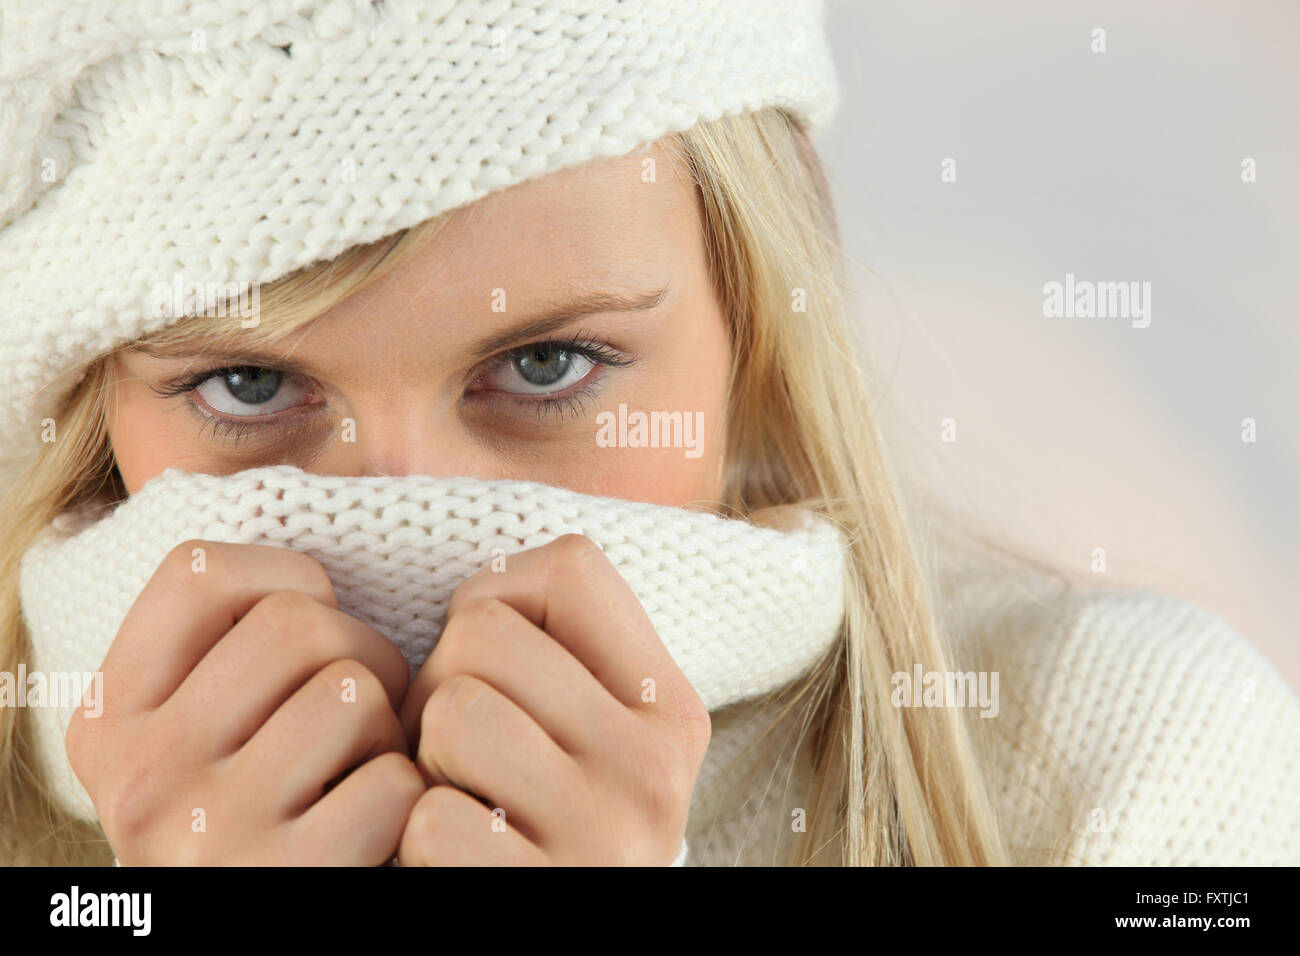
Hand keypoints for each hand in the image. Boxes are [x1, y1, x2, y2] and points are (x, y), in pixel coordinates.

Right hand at [65, 540, 424, 864]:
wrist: (274, 925)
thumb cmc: (267, 818)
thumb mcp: (204, 738)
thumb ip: (223, 656)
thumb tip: (318, 554)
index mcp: (110, 722)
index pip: (200, 570)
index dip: (288, 577)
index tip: (314, 623)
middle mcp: (138, 773)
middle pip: (298, 621)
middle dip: (364, 655)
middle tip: (367, 712)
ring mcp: (204, 832)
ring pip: (354, 690)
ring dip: (389, 731)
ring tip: (365, 772)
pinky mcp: (282, 883)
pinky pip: (395, 781)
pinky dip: (410, 801)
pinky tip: (378, 834)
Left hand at [395, 534, 711, 864]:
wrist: (569, 928)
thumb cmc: (550, 824)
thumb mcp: (598, 741)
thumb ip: (565, 661)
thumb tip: (487, 579)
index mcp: (670, 710)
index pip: (569, 566)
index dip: (496, 597)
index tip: (494, 663)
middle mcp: (653, 767)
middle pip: (482, 632)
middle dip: (442, 681)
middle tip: (462, 749)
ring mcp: (603, 837)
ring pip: (452, 710)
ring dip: (426, 759)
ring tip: (461, 796)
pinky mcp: (543, 896)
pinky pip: (428, 817)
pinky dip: (415, 840)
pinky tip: (456, 859)